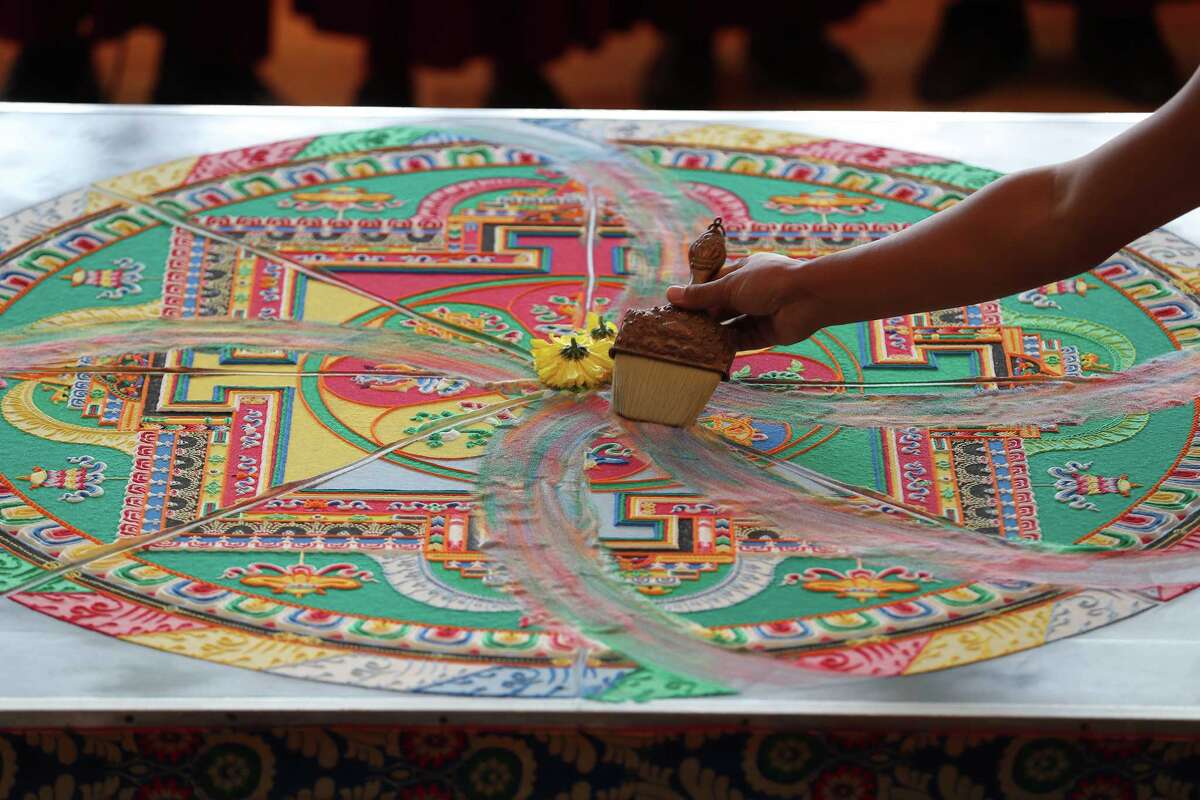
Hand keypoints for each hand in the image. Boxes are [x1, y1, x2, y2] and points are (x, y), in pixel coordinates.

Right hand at [665, 252, 824, 349]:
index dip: (697, 294)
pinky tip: (708, 352)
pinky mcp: (767, 333)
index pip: (715, 283)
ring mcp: (760, 313)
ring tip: (689, 342)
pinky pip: (743, 340)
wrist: (808, 297)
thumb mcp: (730, 285)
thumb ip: (701, 295)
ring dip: (714, 332)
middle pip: (722, 306)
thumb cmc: (768, 281)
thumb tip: (670, 295)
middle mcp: (752, 291)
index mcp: (745, 270)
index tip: (677, 307)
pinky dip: (728, 346)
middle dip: (703, 316)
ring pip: (731, 324)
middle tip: (678, 328)